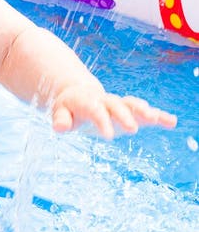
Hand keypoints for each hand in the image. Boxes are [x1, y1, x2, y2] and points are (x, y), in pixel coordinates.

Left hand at [51, 86, 176, 138]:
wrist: (80, 95)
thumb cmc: (69, 107)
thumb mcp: (59, 112)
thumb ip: (60, 119)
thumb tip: (60, 127)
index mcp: (89, 102)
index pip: (96, 111)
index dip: (103, 122)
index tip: (108, 136)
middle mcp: (107, 101)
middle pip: (118, 106)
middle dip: (125, 116)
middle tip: (132, 129)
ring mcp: (120, 105)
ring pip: (134, 104)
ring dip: (146, 111)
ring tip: (160, 119)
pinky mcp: (130, 111)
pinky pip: (146, 112)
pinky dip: (159, 115)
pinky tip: (172, 122)